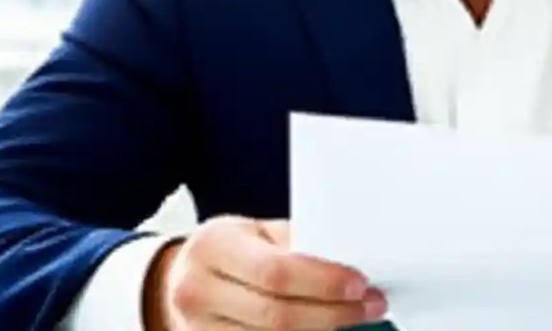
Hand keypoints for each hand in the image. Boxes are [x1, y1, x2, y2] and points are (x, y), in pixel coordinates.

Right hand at [146, 216, 386, 330]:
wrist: (180, 279)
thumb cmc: (227, 249)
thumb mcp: (254, 231)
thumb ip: (293, 242)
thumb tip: (346, 258)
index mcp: (213, 247)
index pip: (275, 271)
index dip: (322, 281)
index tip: (359, 283)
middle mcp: (198, 291)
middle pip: (278, 315)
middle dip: (334, 313)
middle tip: (371, 304)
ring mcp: (199, 329)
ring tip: (355, 316)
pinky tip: (325, 330)